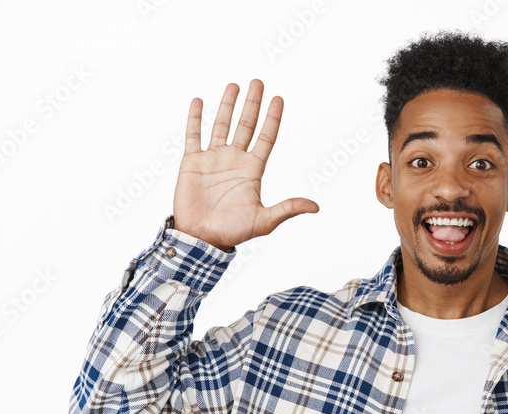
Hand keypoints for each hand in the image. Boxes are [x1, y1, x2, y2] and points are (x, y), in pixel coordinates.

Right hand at [172, 79, 318, 250]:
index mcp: (252, 170)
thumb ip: (287, 209)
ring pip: (222, 125)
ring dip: (227, 105)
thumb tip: (315, 207)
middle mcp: (234, 160)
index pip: (266, 137)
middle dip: (252, 104)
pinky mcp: (192, 162)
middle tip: (258, 82)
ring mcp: (213, 159)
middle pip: (246, 125)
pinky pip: (194, 135)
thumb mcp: (264, 221)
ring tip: (234, 86)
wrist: (201, 238)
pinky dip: (196, 118)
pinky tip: (200, 101)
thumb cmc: (233, 232)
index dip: (273, 118)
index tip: (279, 99)